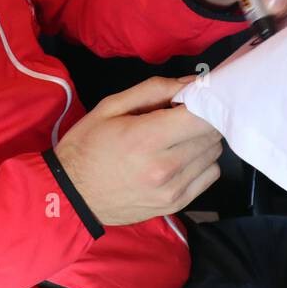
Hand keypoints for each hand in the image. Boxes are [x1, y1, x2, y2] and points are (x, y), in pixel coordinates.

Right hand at [55, 77, 222, 225]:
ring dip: (202, 140)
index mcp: (147, 138)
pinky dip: (202, 162)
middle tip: (180, 116)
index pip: (202, 115)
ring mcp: (173, 190)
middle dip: (202, 118)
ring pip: (214, 153)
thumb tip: (192, 82)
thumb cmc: (87, 146)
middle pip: (211, 133)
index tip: (193, 97)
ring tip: (177, 138)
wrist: (72, 195)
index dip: (203, 101)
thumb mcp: (111, 106)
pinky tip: (180, 157)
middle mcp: (166, 167)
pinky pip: (210, 175)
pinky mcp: (176, 205)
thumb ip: (154, 90)